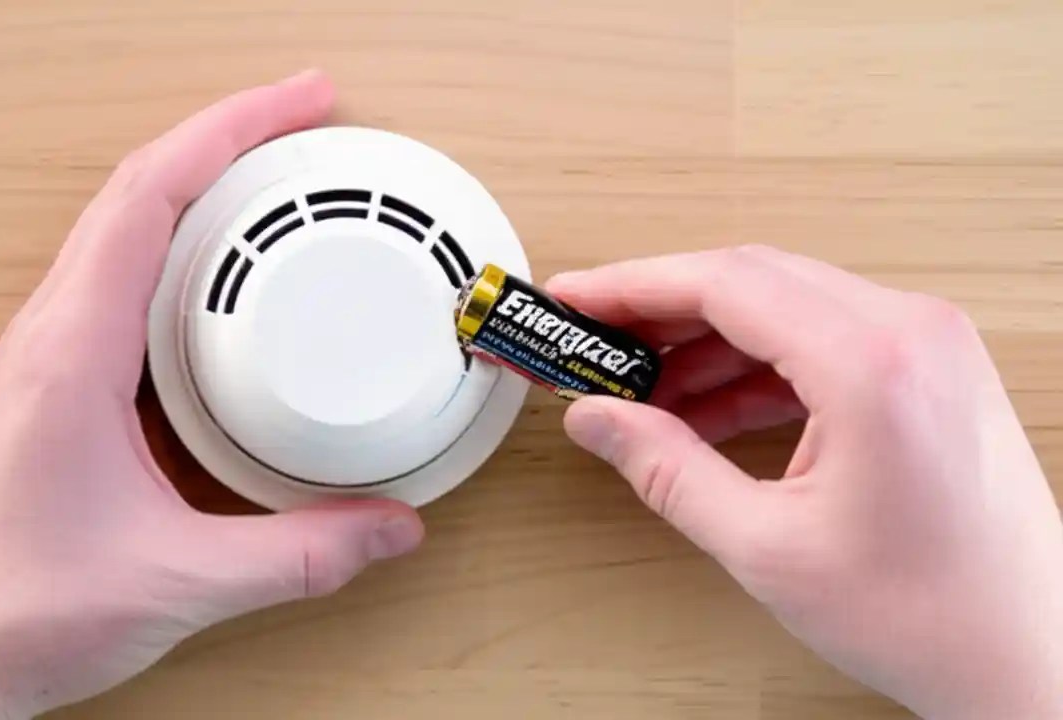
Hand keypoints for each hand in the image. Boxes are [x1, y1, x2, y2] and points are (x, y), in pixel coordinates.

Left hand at [0, 70, 423, 719]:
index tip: (297, 102)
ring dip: (199, 192)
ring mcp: (49, 360)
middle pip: (138, 193)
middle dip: (228, 141)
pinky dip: (181, 255)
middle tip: (306, 124)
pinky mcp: (57, 389)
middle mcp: (51, 339)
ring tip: (274, 184)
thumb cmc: (13, 612)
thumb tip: (390, 527)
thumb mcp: (178, 581)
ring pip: (124, 235)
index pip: (148, 198)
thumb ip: (298, 555)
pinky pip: (122, 287)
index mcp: (71, 353)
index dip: (228, 131)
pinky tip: (225, 284)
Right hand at [548, 246, 1062, 719]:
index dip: (633, 287)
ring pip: (785, 307)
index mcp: (874, 364)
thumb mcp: (768, 546)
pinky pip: (822, 341)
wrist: (1031, 653)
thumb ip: (667, 469)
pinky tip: (704, 409)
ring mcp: (928, 347)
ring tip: (639, 389)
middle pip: (752, 281)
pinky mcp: (930, 372)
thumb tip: (598, 419)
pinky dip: (755, 366)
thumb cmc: (931, 613)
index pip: (725, 284)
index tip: (574, 299)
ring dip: (706, 342)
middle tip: (593, 341)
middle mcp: (910, 333)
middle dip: (661, 310)